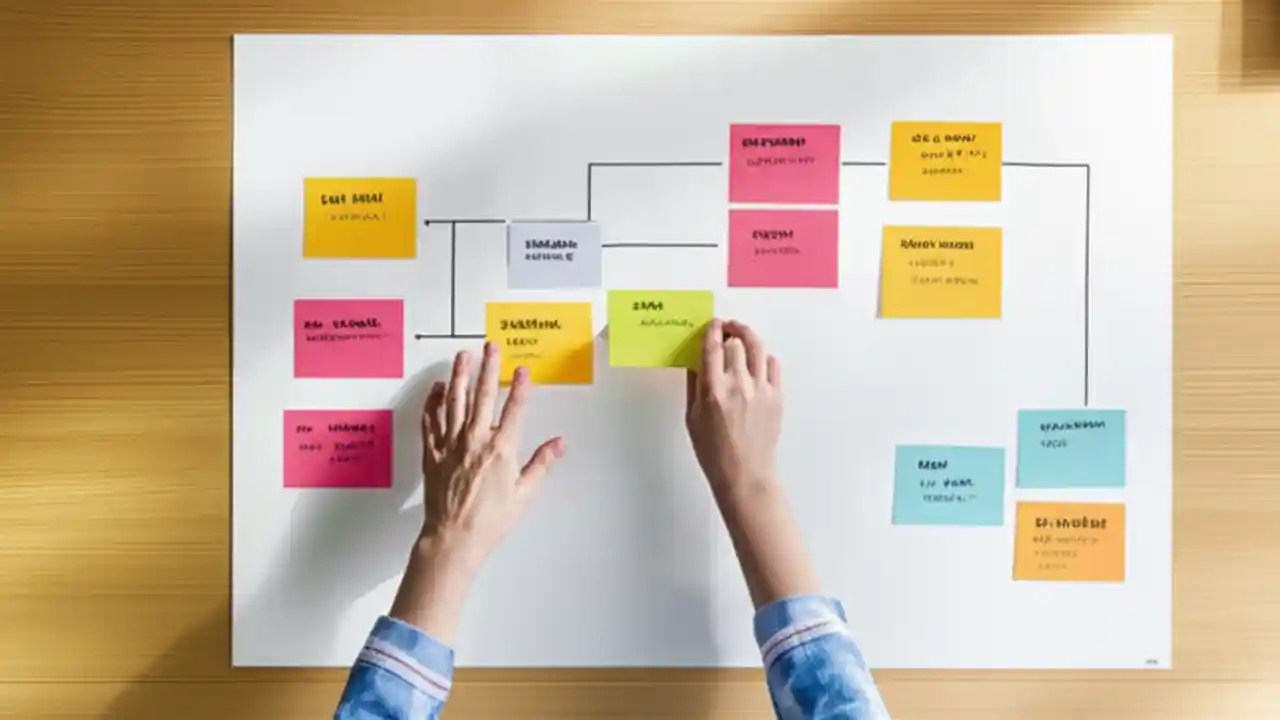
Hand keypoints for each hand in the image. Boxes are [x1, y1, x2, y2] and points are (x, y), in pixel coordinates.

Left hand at [390, 343, 563, 641]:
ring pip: (454, 402)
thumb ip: (541, 464)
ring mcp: (450, 445)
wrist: (454, 539)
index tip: (522, 369)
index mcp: (501, 450)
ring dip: (460, 376)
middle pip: (483, 396)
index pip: (514, 409)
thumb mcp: (524, 494)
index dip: (520, 387)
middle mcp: (475, 441)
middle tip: (491, 347)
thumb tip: (559, 443)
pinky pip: (430, 422)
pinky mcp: (432, 454)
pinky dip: (432, 403)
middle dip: (489, 369)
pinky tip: (436, 389)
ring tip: (463, 356)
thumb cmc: (490, 521)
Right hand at [685, 319, 817, 607]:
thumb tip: (696, 362)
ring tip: (742, 334)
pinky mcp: (777, 397)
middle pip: (736, 342)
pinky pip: (773, 365)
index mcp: (713, 391)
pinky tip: (757, 360)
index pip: (712, 347)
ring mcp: (761, 390)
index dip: (712, 330)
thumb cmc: (714, 452)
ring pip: (757, 347)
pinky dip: (764, 357)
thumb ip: (695, 386)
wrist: (745, 475)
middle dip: (730, 330)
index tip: (712, 324)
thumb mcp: (692, 418)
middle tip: (726, 330)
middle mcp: (738, 385)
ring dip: (748, 336)